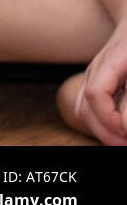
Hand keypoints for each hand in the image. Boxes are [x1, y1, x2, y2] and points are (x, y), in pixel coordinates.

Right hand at [75, 19, 126, 145]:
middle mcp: (96, 70)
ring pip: (83, 109)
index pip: (95, 94)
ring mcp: (95, 75)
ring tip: (122, 141)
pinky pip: (88, 106)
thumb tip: (125, 126)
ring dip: (102, 130)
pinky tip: (119, 130)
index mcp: (109, 63)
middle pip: (84, 107)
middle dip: (106, 132)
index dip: (110, 118)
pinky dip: (101, 122)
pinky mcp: (99, 82)